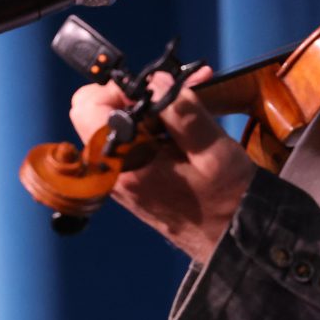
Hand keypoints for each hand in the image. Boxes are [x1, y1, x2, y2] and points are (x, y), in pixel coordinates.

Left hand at [68, 66, 255, 265]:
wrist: (233, 240)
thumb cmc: (227, 199)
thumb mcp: (211, 150)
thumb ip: (180, 111)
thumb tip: (154, 80)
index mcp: (123, 164)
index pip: (86, 106)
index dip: (118, 88)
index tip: (155, 90)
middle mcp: (110, 173)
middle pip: (95, 113)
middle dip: (134, 94)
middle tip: (174, 93)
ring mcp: (117, 179)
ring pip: (113, 125)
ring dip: (148, 107)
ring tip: (190, 101)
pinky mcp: (129, 181)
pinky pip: (127, 141)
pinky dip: (152, 125)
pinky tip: (184, 121)